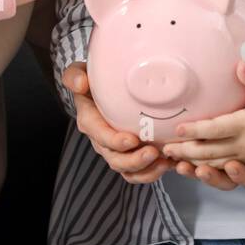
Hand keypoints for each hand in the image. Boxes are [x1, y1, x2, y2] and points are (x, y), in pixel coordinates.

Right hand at [62, 62, 173, 182]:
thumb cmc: (90, 80)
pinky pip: (140, 172)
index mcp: (90, 122)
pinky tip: (171, 163)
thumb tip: (80, 84)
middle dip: (134, 160)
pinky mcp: (130, 154)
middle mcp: (102, 141)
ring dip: (147, 170)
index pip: (101, 136)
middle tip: (154, 152)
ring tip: (165, 162)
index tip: (132, 139)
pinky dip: (154, 171)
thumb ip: (74, 76)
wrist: (98, 90)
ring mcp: (116, 150)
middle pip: (116, 160)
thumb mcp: (78, 73)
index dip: (115, 142)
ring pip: (128, 170)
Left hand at [163, 61, 244, 168]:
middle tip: (164, 149)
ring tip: (174, 160)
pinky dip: (209, 170)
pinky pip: (226, 170)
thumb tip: (239, 62)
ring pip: (215, 164)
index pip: (215, 129)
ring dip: (194, 163)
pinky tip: (196, 167)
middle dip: (185, 152)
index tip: (177, 129)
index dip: (195, 130)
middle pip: (209, 151)